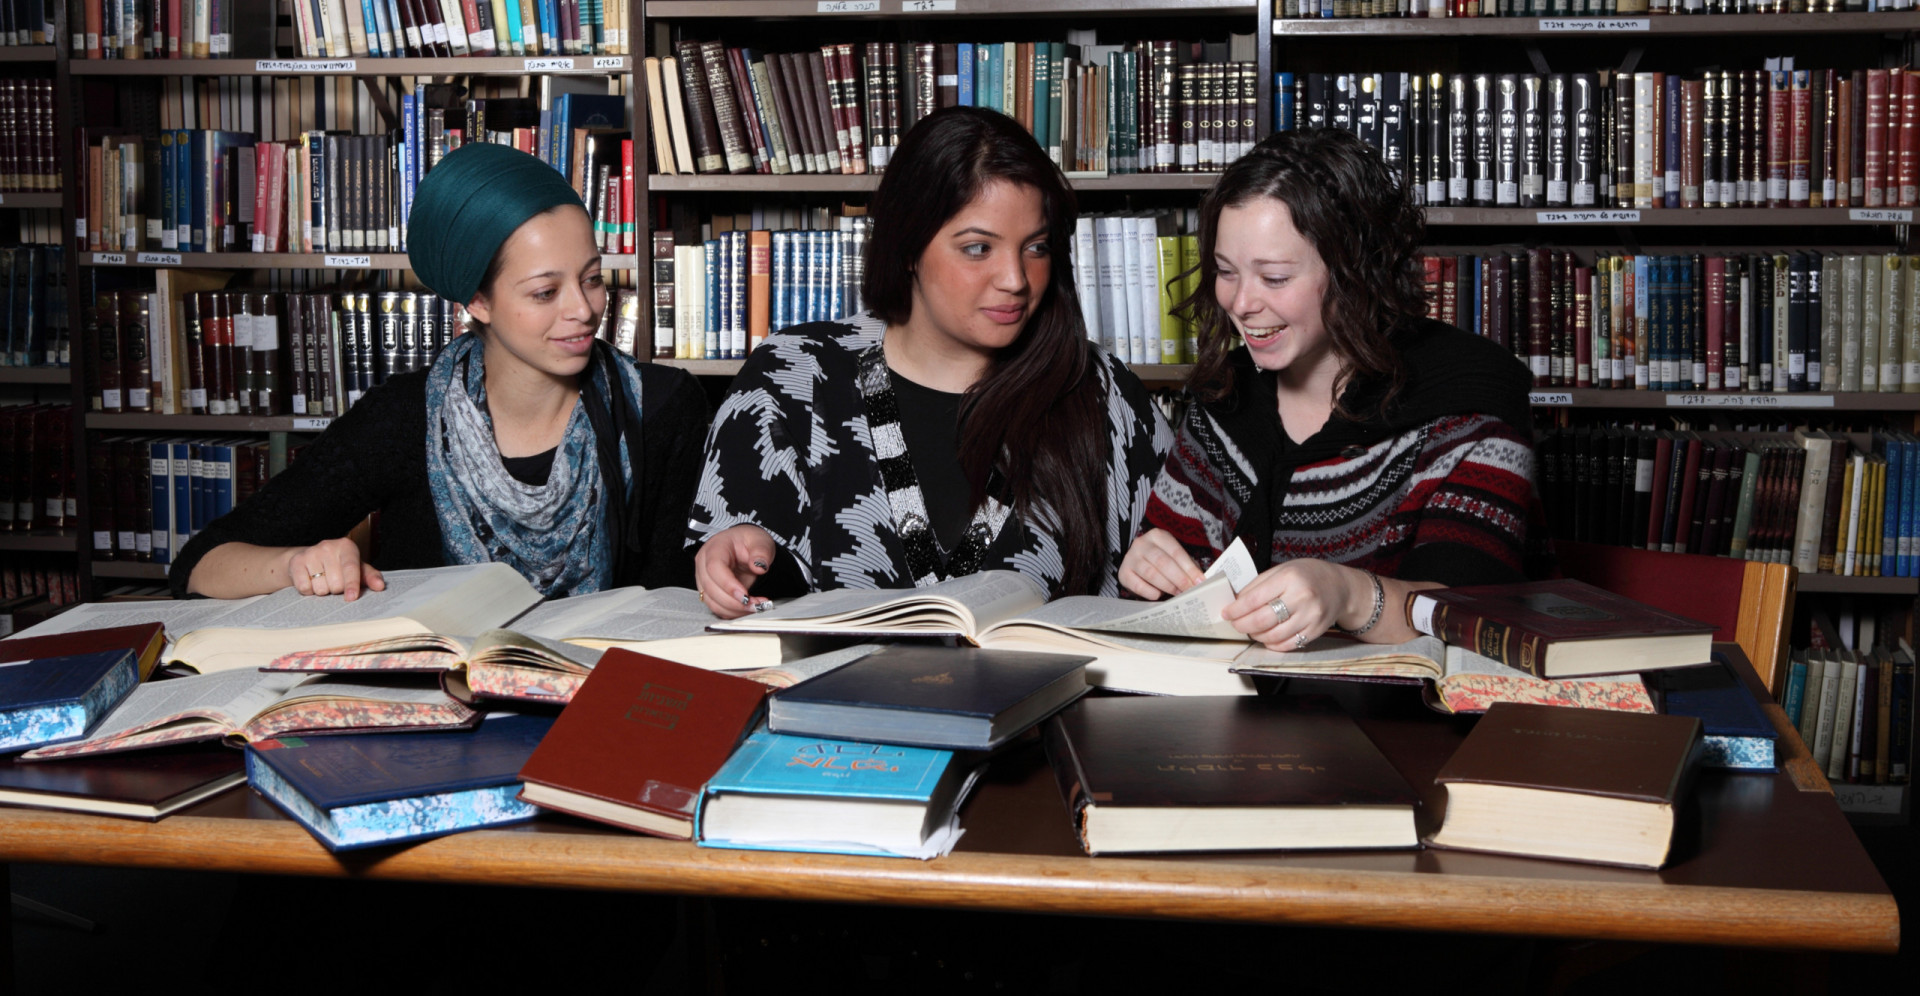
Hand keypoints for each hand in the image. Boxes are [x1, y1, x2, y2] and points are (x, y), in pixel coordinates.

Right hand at [285, 538, 384, 601]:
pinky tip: (311, 580)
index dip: (352, 584)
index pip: (351, 568)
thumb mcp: (357, 568)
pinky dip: (308, 590)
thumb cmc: (338, 565)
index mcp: (347, 547)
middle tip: (334, 581)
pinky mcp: (296, 561)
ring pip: (320, 588)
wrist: (309, 558)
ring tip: (322, 580)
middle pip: (336, 583)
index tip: (352, 597)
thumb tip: (380, 586)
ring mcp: (311, 552)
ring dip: (322, 590)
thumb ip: (370, 577)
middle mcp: (329, 546)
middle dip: (336, 589)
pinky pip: (304, 588)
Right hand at [694, 524, 777, 618]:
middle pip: (710, 588)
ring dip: (733, 610)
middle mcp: (704, 564)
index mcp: (714, 548)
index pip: (714, 568)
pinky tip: (747, 609)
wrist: (744, 547)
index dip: (728, 585)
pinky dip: (732, 612)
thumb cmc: (749, 542)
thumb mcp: (760, 540)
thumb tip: (759, 566)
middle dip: (733, 602)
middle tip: (755, 605)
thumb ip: (761, 552)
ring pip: (712, 601)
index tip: (745, 596)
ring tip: (754, 607)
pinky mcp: (709, 592)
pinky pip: (716, 607)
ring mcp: (704, 579)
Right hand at [1118, 529, 1205, 599]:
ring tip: (1177, 593)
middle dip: (1179, 578)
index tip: (1200, 581)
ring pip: (1150, 573)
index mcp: (1157, 536)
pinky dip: (1150, 592)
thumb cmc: (1161, 560)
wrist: (1138, 560)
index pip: (1176, 552)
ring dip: (1167, 586)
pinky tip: (1158, 595)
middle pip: (1163, 562)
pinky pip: (1137, 585)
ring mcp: (1130, 558)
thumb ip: (1186, 566)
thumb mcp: (1174, 556)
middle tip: (1189, 589)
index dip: (1189, 568)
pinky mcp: (1123, 573)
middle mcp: (1141, 544)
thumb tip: (1199, 581)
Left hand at [1224, 559, 1368, 651]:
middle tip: (1235, 624)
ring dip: (1256, 636)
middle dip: (1242, 625)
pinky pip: (1288, 644)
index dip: (1236, 609)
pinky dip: (1272, 644)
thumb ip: (1258, 586)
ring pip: (1274, 635)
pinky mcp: (1316, 631)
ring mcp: (1311, 616)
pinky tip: (1267, 637)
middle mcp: (1302, 597)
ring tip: (1250, 630)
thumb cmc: (1308, 576)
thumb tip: (1235, 602)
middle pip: (1262, 620)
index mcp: (1290, 578)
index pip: (1254, 598)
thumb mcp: (1282, 570)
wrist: (1340, 587)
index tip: (1226, 613)